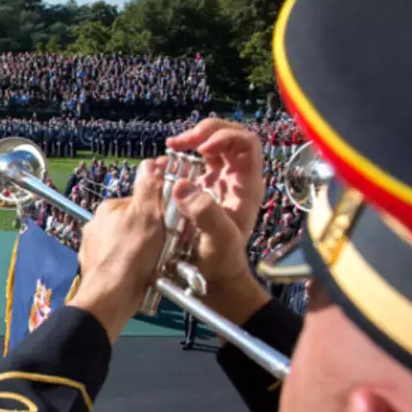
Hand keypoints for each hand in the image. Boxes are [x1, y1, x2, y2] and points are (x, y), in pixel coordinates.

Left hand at [69, 160, 167, 340]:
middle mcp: (96, 226)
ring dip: (142, 249)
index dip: (158, 209)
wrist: (110, 297)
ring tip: (155, 260)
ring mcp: (94, 249)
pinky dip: (132, 265)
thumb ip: (148, 188)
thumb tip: (149, 164)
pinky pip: (121, 261)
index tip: (170, 220)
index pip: (139, 200)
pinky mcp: (97, 269)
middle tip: (166, 243)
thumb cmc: (130, 255)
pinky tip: (142, 272)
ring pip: (127, 242)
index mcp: (106, 209)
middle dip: (150, 231)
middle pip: (133, 222)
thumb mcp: (146, 215)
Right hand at [166, 121, 270, 323]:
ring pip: (210, 146)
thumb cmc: (221, 262)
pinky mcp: (201, 189)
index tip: (200, 148)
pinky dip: (180, 159)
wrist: (214, 279)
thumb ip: (204, 213)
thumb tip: (182, 185)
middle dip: (202, 133)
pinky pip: (193, 163)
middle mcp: (235, 179)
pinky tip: (166, 166)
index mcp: (246, 185)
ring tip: (169, 149)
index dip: (224, 137)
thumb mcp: (218, 239)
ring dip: (190, 142)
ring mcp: (218, 182)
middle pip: (227, 137)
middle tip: (176, 143)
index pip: (245, 143)